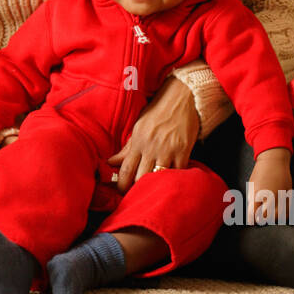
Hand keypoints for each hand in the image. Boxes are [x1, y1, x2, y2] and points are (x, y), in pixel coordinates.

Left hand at [108, 77, 198, 191]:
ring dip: (154, 186)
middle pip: (141, 178)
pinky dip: (173, 178)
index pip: (125, 169)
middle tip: (136, 195)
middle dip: (137, 189)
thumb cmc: (158, 112)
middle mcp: (151, 147)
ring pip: (158, 177)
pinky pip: (177, 172)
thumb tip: (110, 162)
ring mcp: (168, 150)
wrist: (182, 98)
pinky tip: (170, 181)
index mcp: (138, 141)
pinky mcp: (183, 151)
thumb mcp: (139, 127)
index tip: (121, 192)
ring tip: (152, 191)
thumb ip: (127, 147)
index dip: (121, 185)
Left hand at [246, 148, 292, 223]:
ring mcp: (280, 196)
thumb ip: (252, 201)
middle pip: (266, 218)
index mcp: (257, 195)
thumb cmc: (260, 173)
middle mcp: (270, 197)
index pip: (254, 215)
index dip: (253, 219)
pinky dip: (282, 215)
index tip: (253, 220)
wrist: (273, 161)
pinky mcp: (289, 195)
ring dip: (272, 218)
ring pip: (277, 217)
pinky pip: (287, 211)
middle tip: (260, 217)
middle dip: (262, 219)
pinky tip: (278, 213)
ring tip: (269, 214)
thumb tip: (252, 215)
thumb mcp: (251, 186)